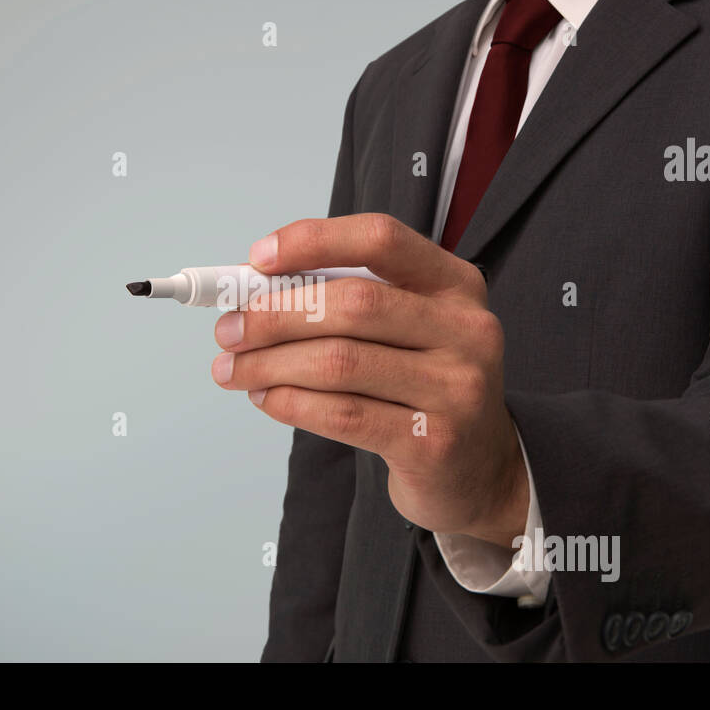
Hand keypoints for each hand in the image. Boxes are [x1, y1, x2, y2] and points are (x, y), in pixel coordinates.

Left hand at [211, 213, 528, 547]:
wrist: (481, 470)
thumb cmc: (426, 387)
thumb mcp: (409, 329)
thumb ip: (348, 301)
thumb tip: (255, 292)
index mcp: (456, 284)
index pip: (381, 240)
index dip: (313, 241)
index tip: (257, 260)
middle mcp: (465, 330)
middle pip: (353, 303)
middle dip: (275, 315)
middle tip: (228, 330)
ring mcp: (456, 388)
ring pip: (340, 362)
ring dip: (270, 363)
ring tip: (234, 369)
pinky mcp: (433, 443)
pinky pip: (344, 415)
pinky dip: (291, 403)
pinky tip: (267, 398)